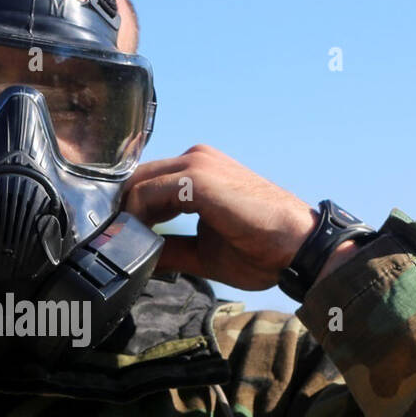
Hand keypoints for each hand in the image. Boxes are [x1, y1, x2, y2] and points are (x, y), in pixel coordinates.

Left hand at [120, 144, 320, 290]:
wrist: (300, 247)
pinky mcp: (199, 179)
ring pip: (138, 185)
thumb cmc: (262, 249)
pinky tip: (140, 243)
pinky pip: (149, 194)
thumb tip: (138, 257)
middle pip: (136, 180)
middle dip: (121, 214)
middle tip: (115, 248)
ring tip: (126, 249)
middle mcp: (195, 159)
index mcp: (198, 171)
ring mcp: (197, 165)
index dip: (127, 213)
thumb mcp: (203, 252)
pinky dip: (137, 218)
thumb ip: (170, 249)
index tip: (120, 243)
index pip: (145, 184)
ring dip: (126, 218)